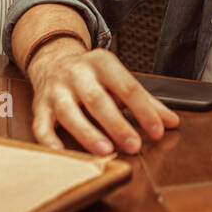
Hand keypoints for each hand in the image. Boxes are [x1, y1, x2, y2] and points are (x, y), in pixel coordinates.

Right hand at [27, 38, 179, 154]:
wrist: (53, 60)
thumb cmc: (93, 76)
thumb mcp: (119, 79)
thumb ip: (146, 101)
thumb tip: (171, 122)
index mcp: (102, 64)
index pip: (127, 87)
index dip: (143, 110)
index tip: (157, 131)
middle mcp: (77, 75)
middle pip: (98, 100)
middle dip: (117, 124)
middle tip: (134, 145)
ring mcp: (56, 91)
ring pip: (70, 113)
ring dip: (88, 133)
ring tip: (105, 151)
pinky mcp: (40, 106)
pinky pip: (41, 125)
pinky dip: (49, 140)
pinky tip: (61, 152)